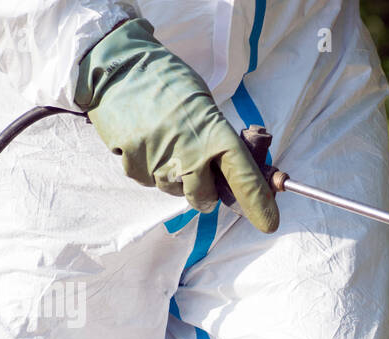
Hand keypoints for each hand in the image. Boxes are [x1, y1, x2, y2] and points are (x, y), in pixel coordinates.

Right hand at [75, 18, 278, 232]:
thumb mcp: (205, 105)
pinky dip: (148, 166)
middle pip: (203, 199)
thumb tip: (235, 171)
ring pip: (173, 191)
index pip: (244, 179)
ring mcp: (159, 162)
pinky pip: (147, 180)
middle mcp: (190, 154)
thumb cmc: (168, 82)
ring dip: (175, 177)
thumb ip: (219, 140)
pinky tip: (146, 140)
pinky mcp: (132, 164)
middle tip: (198, 171)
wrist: (119, 66)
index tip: (269, 223)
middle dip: (204, 193)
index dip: (258, 204)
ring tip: (165, 142)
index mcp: (215, 135)